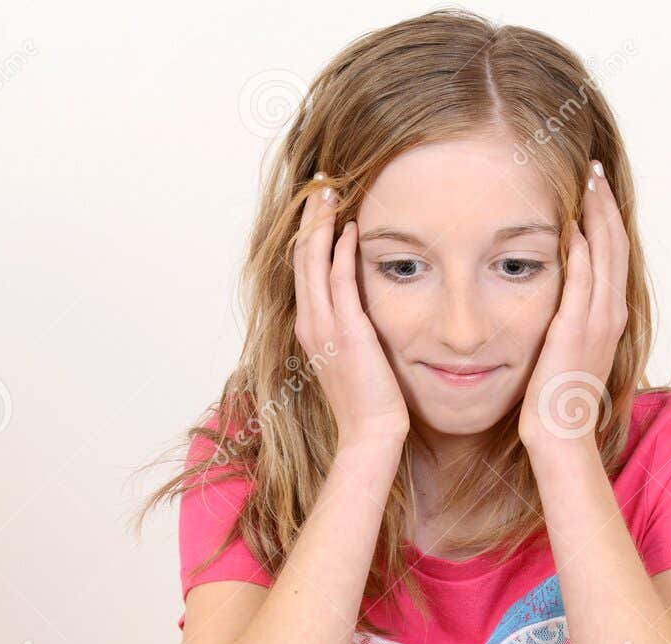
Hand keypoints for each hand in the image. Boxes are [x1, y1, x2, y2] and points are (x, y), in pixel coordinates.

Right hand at [292, 173, 410, 450]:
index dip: (308, 232)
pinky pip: (340, 282)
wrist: (369, 433)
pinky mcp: (347, 332)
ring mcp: (324, 327)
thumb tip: (356, 307)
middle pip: (301, 256)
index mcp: (309, 326)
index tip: (318, 204)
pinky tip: (352, 229)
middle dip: (311, 217)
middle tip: (321, 183)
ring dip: (322, 224)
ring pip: (314, 262)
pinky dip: (343, 252)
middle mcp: (310, 323)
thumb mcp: (350, 356)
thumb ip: (347, 328)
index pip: (302, 268)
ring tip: (330, 192)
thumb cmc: (366, 400)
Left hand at [518, 160, 629, 459]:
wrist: (561, 434)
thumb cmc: (557, 398)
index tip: (594, 187)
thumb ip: (568, 319)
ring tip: (586, 181)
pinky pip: (583, 280)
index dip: (606, 218)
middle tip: (593, 169)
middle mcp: (610, 312)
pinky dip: (583, 250)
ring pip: (604, 254)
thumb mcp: (567, 349)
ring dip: (596, 215)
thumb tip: (558, 299)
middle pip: (615, 243)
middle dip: (604, 204)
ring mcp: (597, 321)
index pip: (613, 253)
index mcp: (610, 314)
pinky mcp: (575, 330)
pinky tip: (574, 223)